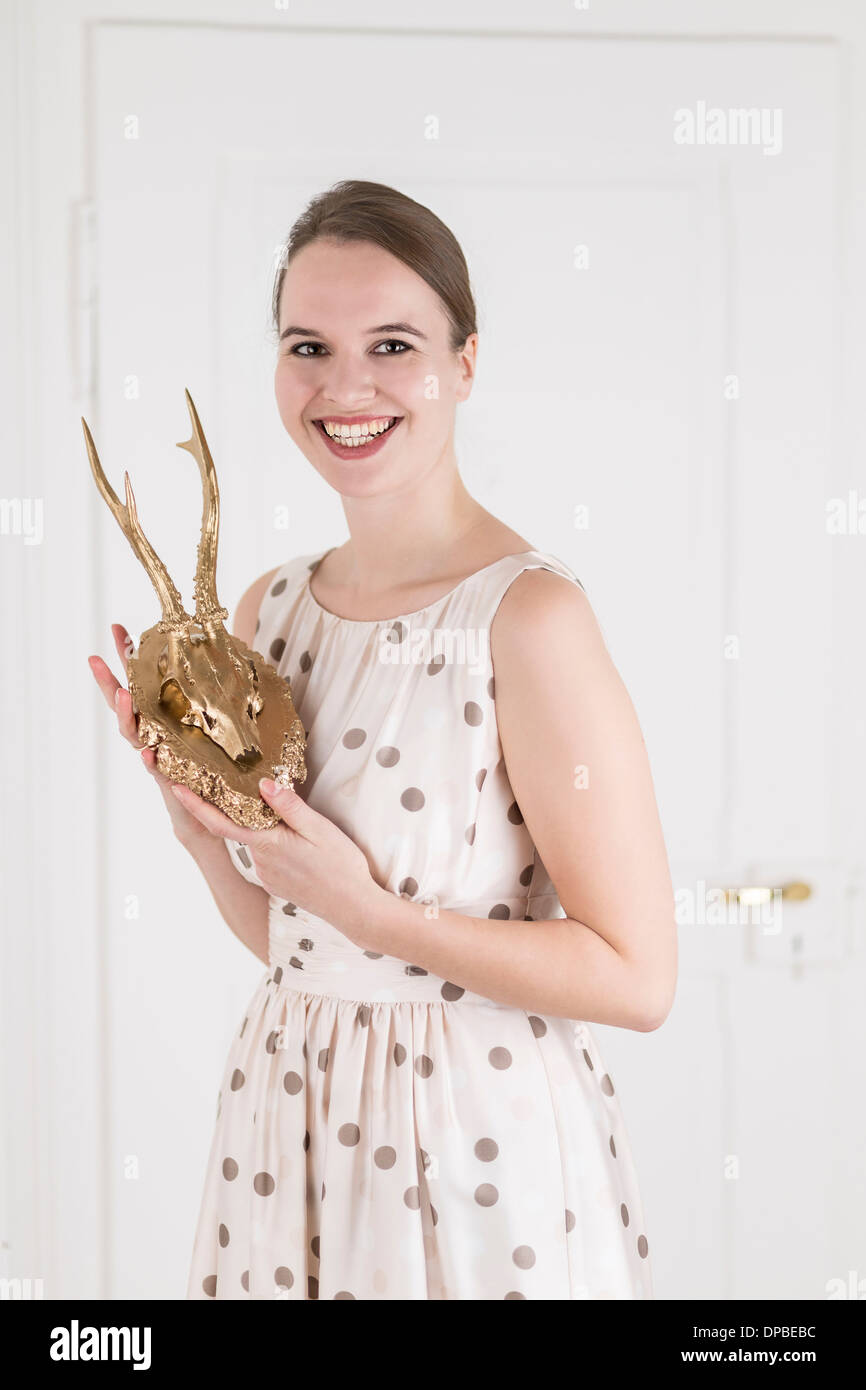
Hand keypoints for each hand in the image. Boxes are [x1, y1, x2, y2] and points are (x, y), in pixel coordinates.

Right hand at [87, 623, 215, 852]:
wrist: (209, 814)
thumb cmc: (209, 767)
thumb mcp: (210, 728)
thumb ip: (212, 702)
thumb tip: (229, 660)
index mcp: (163, 718)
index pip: (142, 683)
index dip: (129, 658)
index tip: (117, 629)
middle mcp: (153, 735)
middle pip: (125, 705)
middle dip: (110, 682)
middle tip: (96, 659)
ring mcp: (156, 757)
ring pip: (134, 734)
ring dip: (126, 714)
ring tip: (122, 695)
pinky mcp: (168, 780)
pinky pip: (156, 769)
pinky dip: (151, 761)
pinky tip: (148, 752)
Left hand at [171, 777, 383, 940]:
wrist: (354, 909)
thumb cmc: (341, 867)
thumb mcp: (320, 829)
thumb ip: (289, 807)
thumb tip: (262, 784)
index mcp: (268, 844)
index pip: (221, 823)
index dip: (196, 805)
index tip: (176, 788)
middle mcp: (261, 862)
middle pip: (242, 829)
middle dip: (242, 810)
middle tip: (251, 789)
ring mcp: (268, 876)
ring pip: (258, 843)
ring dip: (267, 830)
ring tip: (293, 822)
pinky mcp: (277, 885)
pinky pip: (270, 858)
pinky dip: (276, 845)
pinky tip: (300, 846)